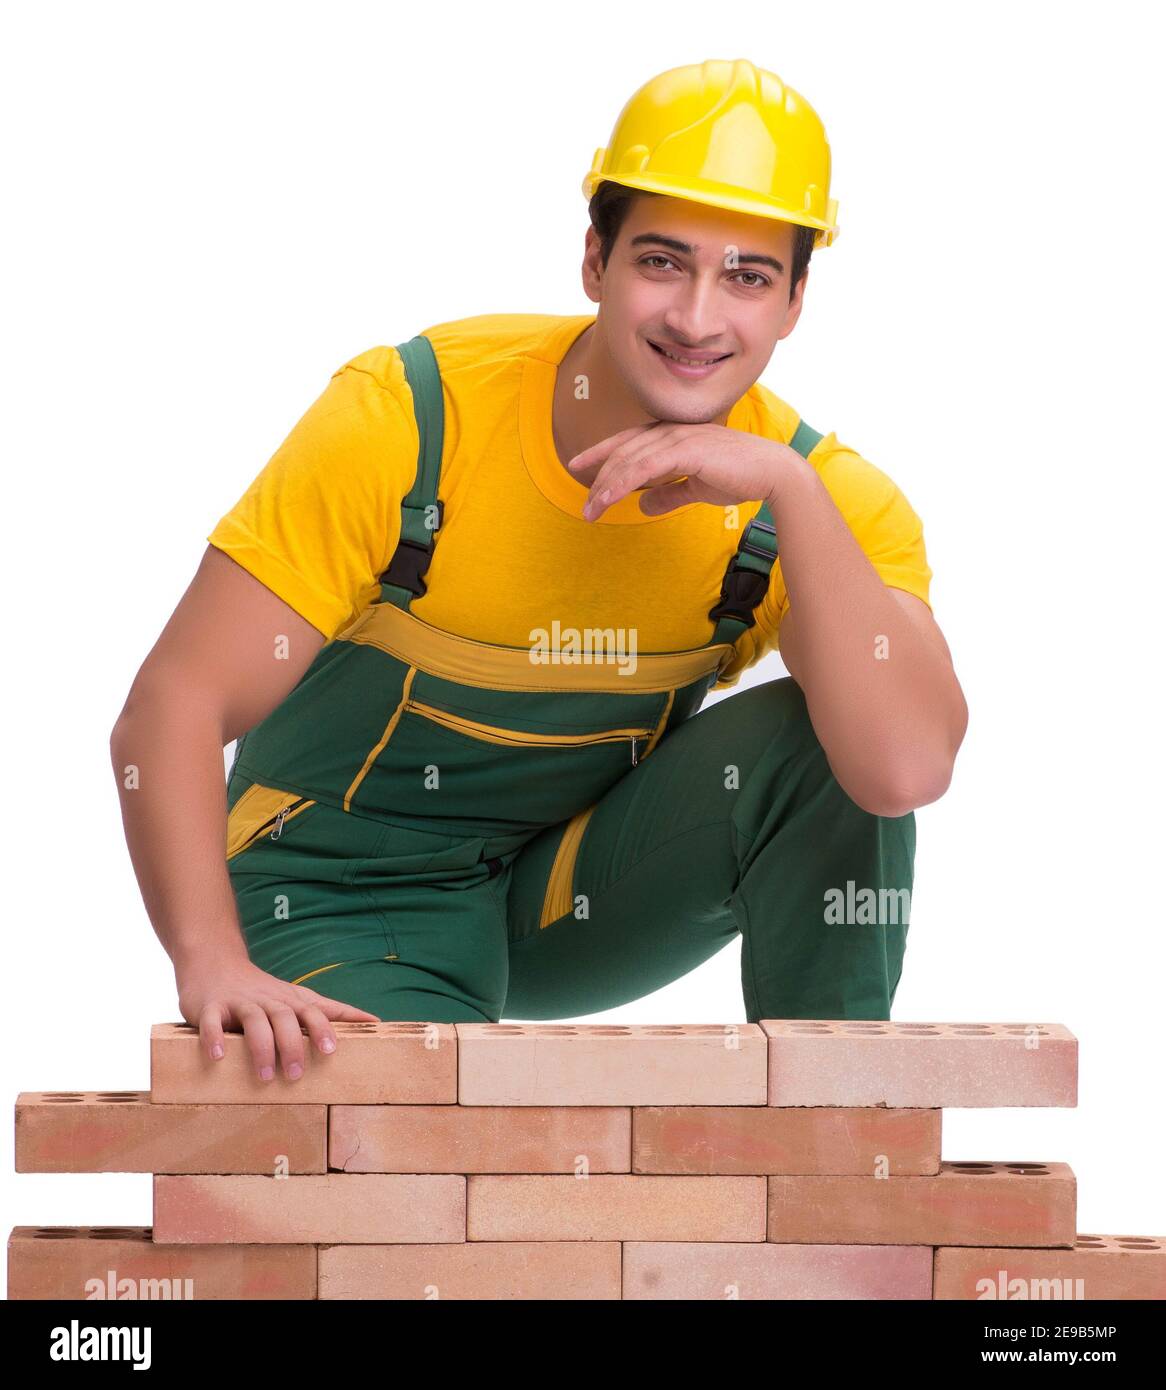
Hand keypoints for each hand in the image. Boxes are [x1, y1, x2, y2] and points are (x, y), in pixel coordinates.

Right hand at [176, 956, 379, 1081]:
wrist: (216, 963)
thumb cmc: (264, 991)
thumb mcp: (298, 998)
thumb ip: (333, 1011)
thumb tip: (375, 1021)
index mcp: (290, 1001)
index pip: (311, 1011)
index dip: (322, 1029)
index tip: (332, 1050)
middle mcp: (267, 1000)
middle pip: (284, 1018)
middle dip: (292, 1045)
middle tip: (296, 1075)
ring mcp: (239, 1002)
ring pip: (253, 1020)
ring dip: (260, 1047)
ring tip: (265, 1075)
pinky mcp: (210, 1007)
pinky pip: (211, 1021)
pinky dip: (214, 1037)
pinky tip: (218, 1056)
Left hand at [567, 421, 800, 519]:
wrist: (772, 473)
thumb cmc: (740, 477)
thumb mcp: (696, 488)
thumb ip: (669, 494)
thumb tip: (644, 506)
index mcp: (674, 435)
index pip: (629, 440)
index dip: (601, 451)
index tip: (578, 465)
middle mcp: (672, 431)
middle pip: (623, 451)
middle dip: (599, 478)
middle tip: (586, 506)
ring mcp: (679, 437)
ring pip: (630, 460)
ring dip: (606, 486)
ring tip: (592, 511)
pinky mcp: (686, 450)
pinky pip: (644, 467)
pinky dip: (623, 483)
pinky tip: (609, 499)